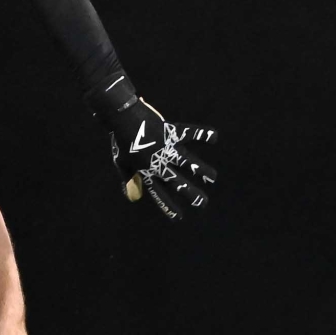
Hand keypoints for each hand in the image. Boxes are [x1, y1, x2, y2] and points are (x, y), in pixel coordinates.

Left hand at [98, 95, 217, 219]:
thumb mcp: (121, 163)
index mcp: (146, 171)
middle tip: (203, 203)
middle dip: (191, 193)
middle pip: (177, 182)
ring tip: (213, 177)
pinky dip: (202, 133)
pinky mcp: (170, 132)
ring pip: (187, 162)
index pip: (159, 193)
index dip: (168, 206)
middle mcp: (158, 162)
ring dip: (201, 170)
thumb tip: (133, 198)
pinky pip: (189, 133)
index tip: (178, 217)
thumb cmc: (121, 141)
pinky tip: (214, 136)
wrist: (121, 117)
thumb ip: (129, 180)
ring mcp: (166, 147)